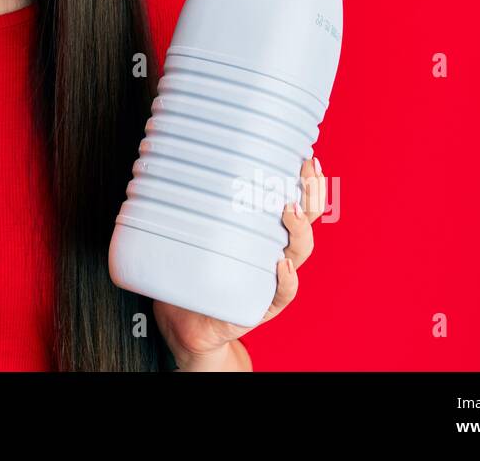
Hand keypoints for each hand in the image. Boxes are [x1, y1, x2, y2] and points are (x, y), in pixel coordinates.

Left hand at [153, 155, 325, 369]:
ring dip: (298, 231)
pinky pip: (280, 294)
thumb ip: (186, 203)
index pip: (295, 202)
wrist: (184, 323)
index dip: (307, 182)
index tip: (307, 157)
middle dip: (311, 195)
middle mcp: (272, 253)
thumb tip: (168, 160)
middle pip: (306, 222)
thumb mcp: (191, 232)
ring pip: (298, 253)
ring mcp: (270, 280)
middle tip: (303, 172)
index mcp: (263, 233)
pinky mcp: (259, 306)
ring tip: (289, 211)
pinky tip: (281, 265)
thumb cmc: (191, 274)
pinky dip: (285, 280)